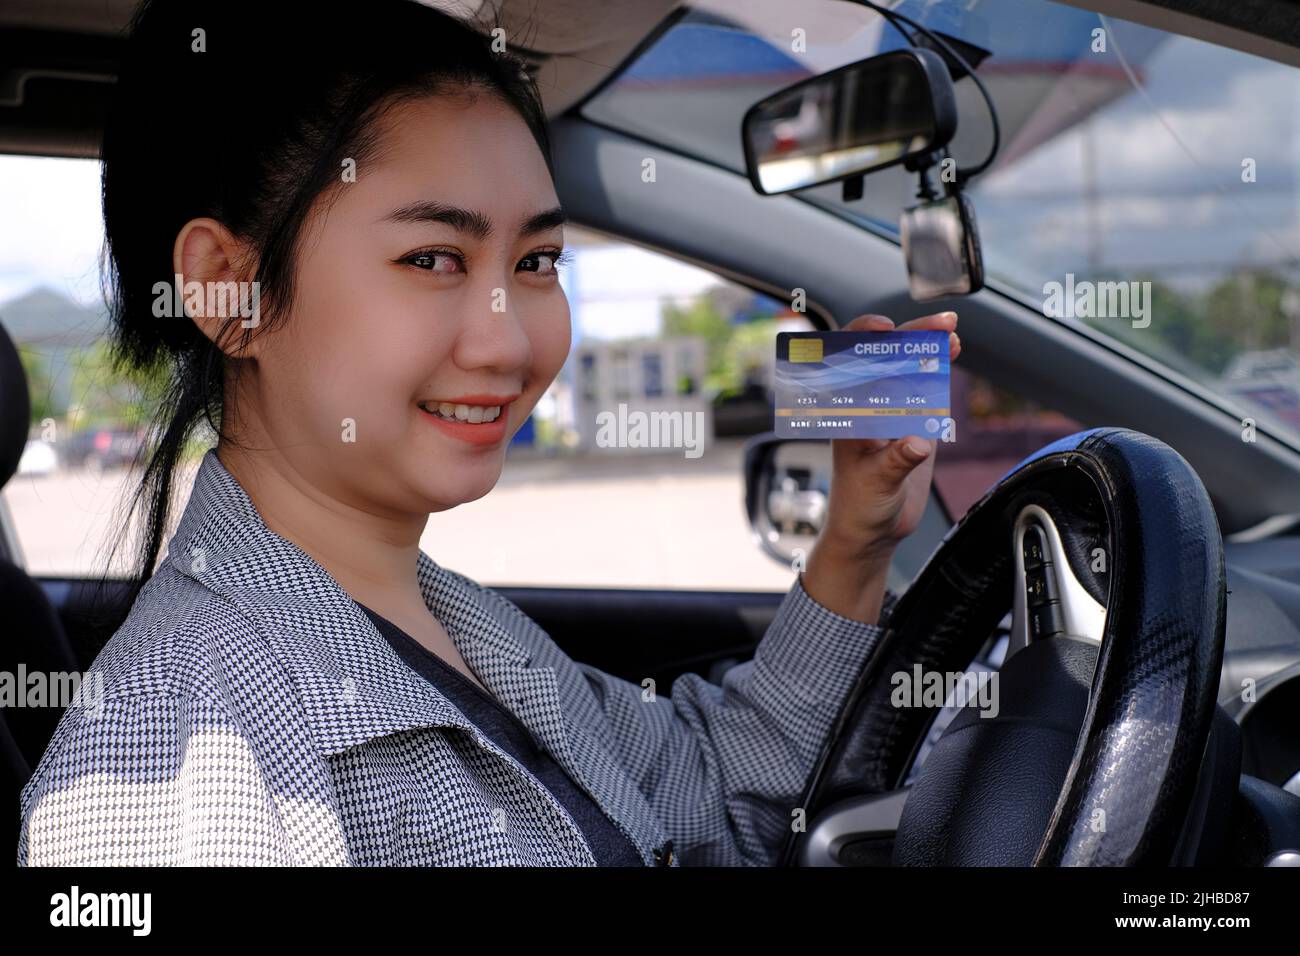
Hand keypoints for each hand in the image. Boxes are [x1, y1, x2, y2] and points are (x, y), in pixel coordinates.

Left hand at [801, 311, 960, 622]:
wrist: (872, 530)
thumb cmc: (858, 506)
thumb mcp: (876, 484)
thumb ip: (896, 461)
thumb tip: (918, 443)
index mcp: (848, 413)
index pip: (850, 364)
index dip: (864, 339)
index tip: (886, 328)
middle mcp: (868, 406)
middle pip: (887, 358)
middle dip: (912, 334)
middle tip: (941, 324)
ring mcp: (890, 411)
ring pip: (908, 367)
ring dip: (929, 346)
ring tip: (951, 334)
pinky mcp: (912, 421)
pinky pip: (925, 386)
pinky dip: (938, 367)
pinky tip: (951, 351)